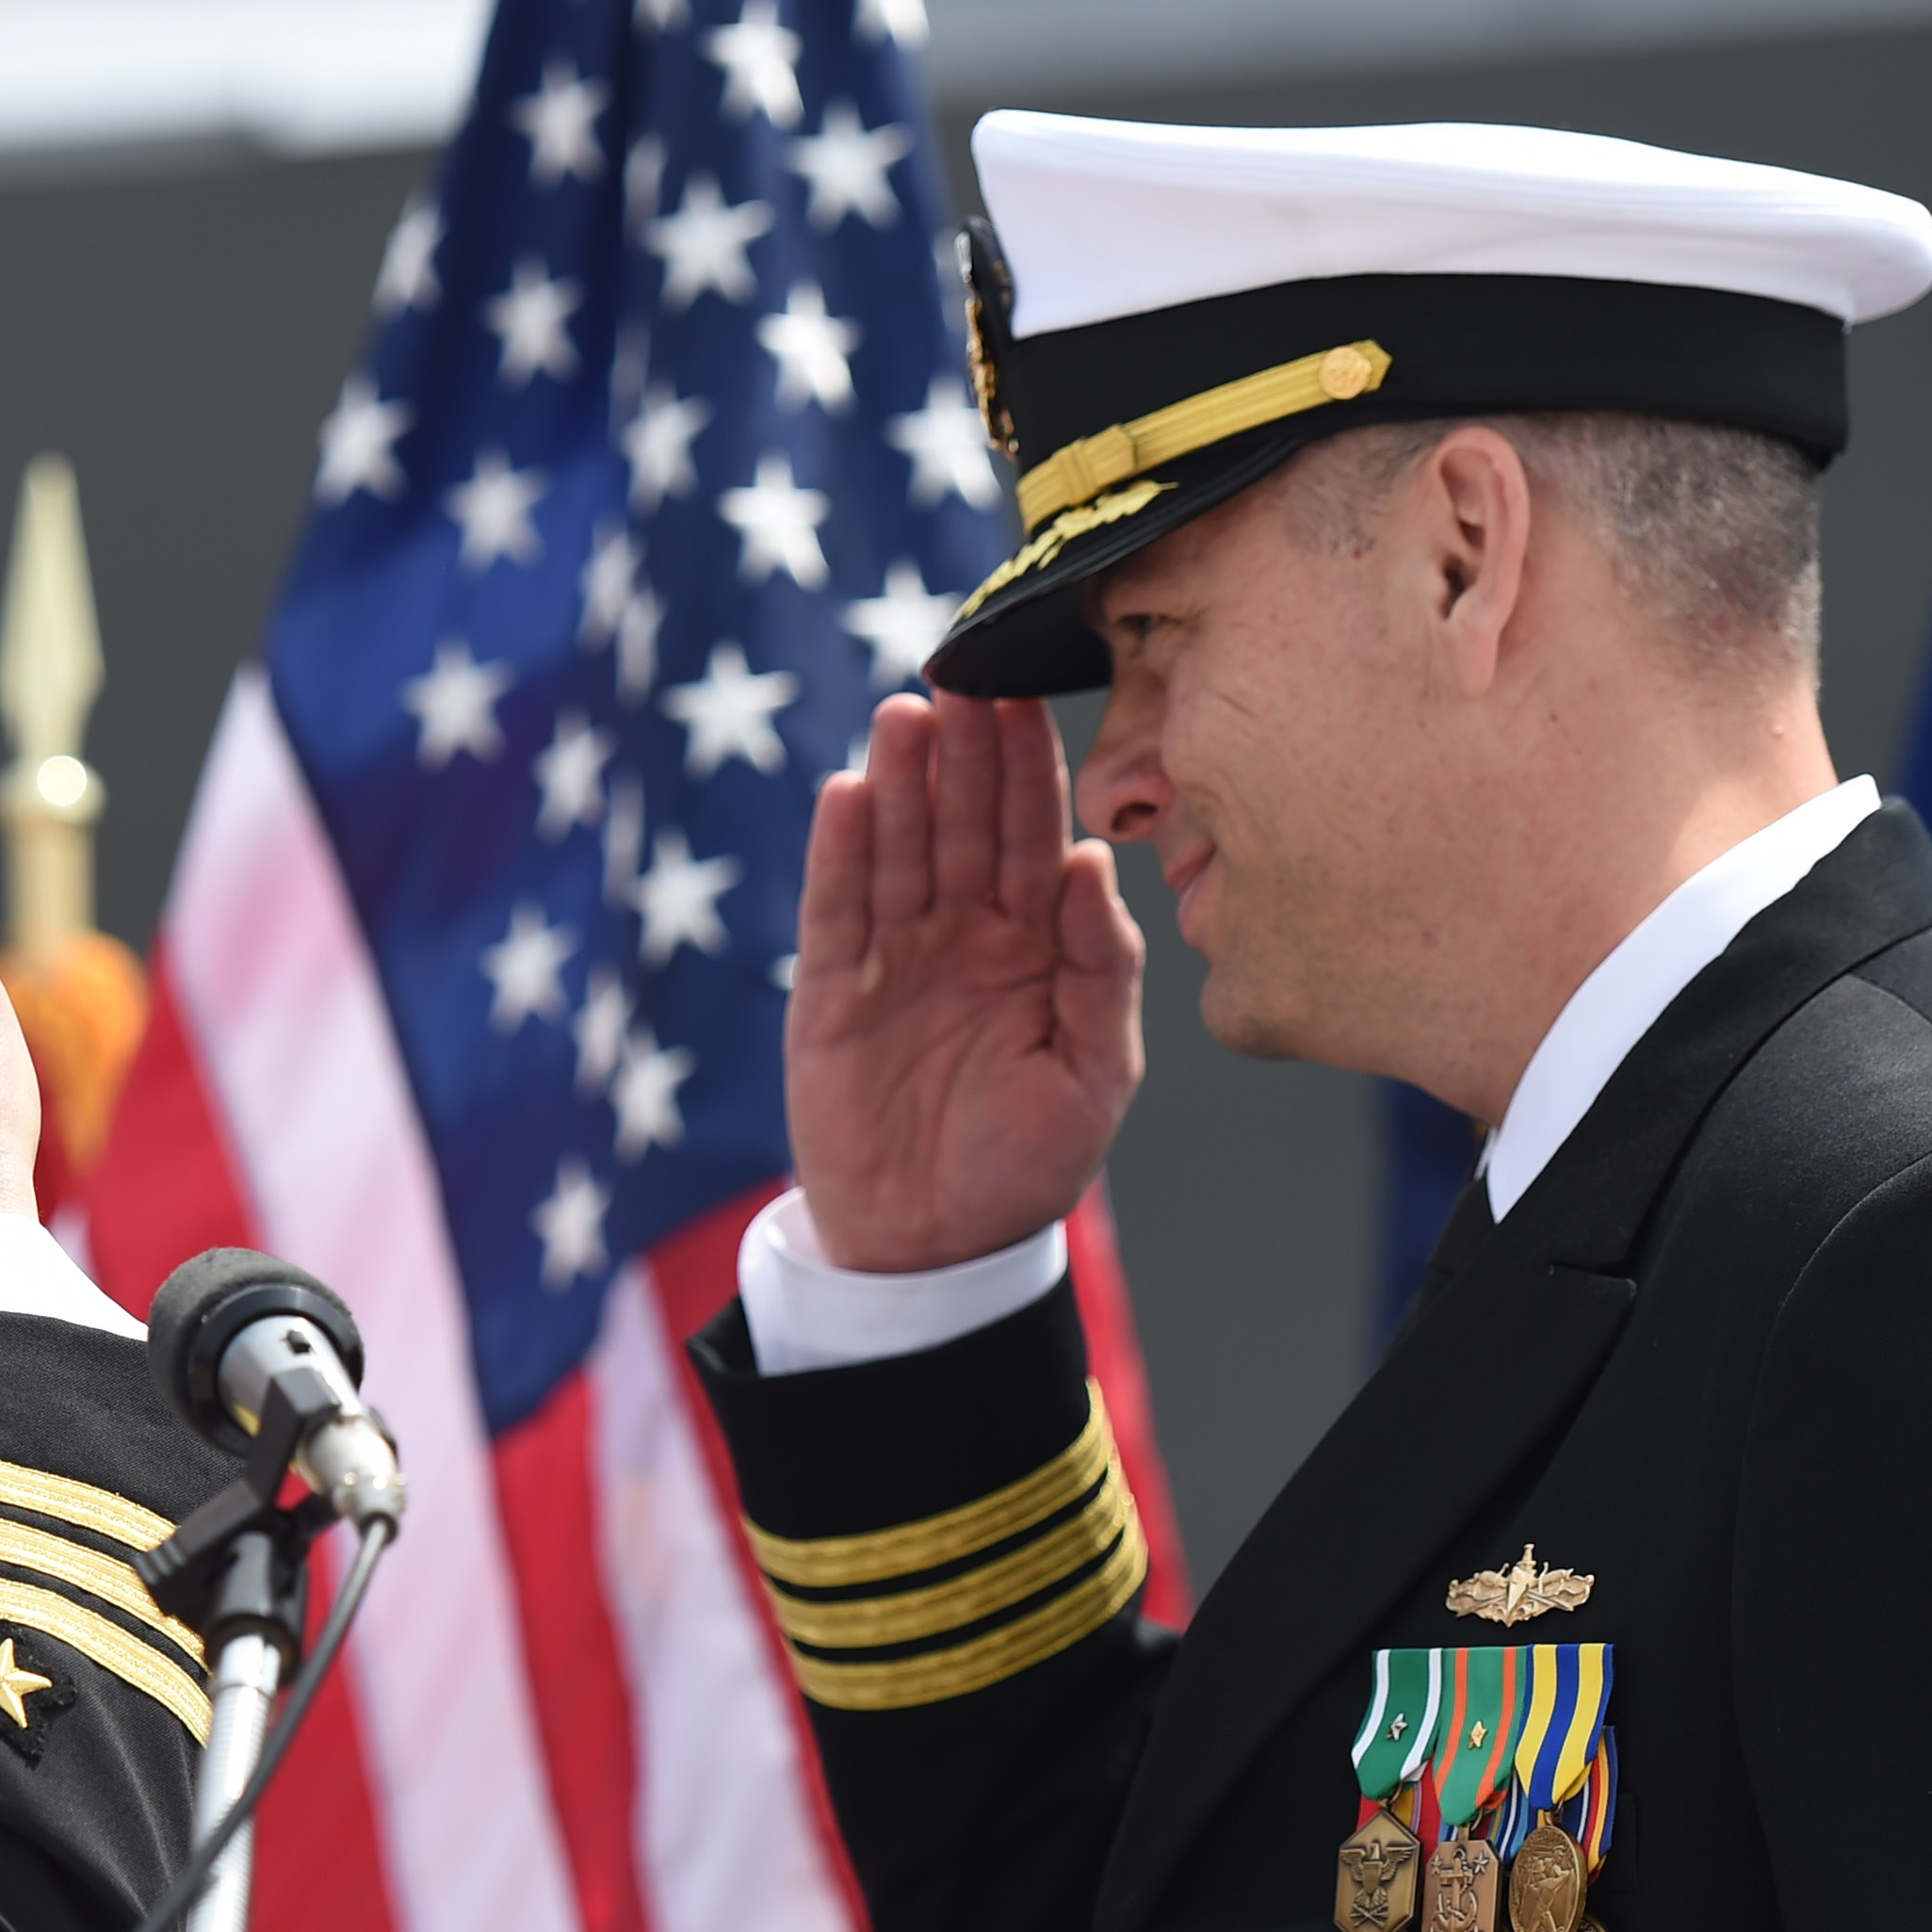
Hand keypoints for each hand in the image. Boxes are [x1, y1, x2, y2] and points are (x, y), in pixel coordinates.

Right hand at [788, 690, 1144, 1271]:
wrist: (937, 1252)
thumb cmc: (1026, 1165)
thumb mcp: (1095, 1073)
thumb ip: (1101, 969)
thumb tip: (1090, 861)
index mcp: (1032, 944)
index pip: (1029, 836)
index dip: (1028, 769)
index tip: (1028, 699)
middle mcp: (961, 935)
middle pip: (959, 823)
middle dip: (963, 753)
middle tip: (962, 679)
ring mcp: (893, 959)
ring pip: (896, 851)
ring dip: (897, 783)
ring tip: (904, 716)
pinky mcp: (830, 995)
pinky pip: (835, 912)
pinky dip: (839, 855)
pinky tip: (845, 795)